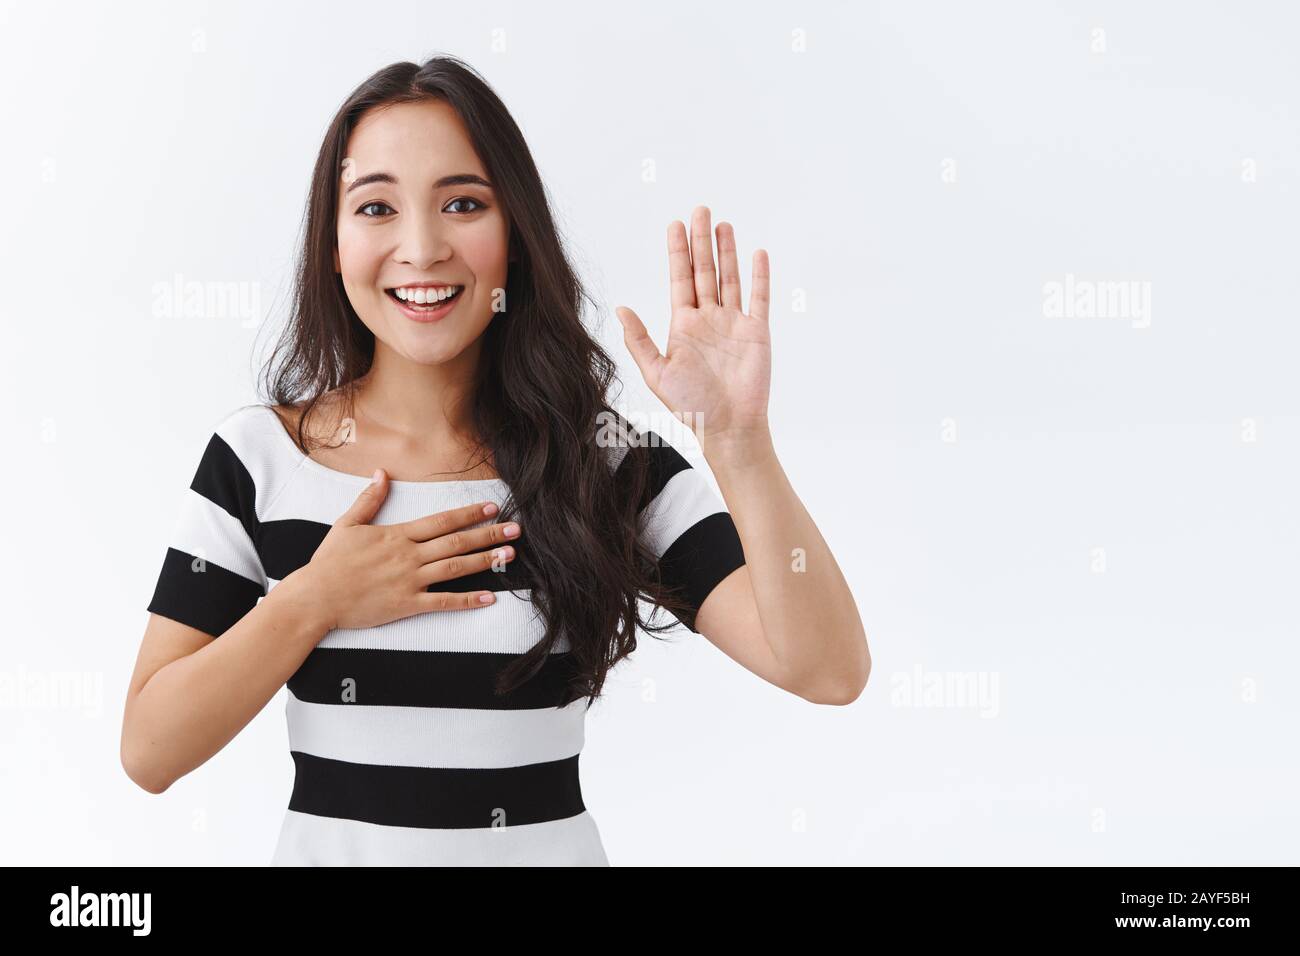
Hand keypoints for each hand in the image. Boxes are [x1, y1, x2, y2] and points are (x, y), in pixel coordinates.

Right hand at [298, 470, 521, 631]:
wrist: (315, 597)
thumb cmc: (330, 562)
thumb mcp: (347, 524)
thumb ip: (369, 499)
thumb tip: (381, 473)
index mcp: (398, 535)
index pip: (441, 521)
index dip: (469, 513)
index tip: (492, 507)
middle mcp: (408, 556)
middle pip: (456, 542)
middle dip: (488, 535)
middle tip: (515, 530)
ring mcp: (410, 581)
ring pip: (455, 569)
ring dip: (485, 561)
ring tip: (509, 556)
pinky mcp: (407, 604)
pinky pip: (443, 602)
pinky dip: (467, 600)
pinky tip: (490, 597)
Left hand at [615, 205, 771, 445]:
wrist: (728, 426)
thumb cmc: (691, 406)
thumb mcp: (657, 373)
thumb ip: (639, 340)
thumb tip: (620, 309)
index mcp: (683, 326)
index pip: (680, 279)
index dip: (678, 252)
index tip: (675, 225)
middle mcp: (709, 320)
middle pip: (705, 271)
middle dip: (701, 241)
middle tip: (700, 210)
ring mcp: (734, 324)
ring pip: (730, 278)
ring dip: (727, 252)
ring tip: (723, 224)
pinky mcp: (757, 332)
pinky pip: (760, 298)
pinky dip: (759, 276)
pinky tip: (756, 253)